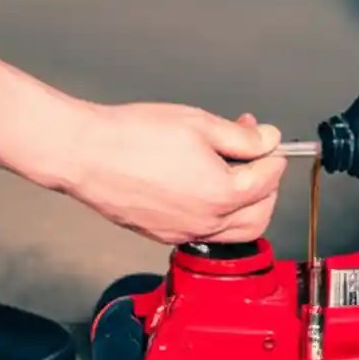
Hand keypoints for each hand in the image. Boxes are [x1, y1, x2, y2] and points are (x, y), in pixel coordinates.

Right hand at [62, 103, 286, 243]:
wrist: (85, 155)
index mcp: (222, 195)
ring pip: (235, 229)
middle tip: (254, 155)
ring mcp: (185, 233)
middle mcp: (207, 223)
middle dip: (266, 185)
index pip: (269, 180)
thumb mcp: (199, 124)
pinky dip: (217, 212)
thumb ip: (243, 136)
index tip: (266, 139)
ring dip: (244, 202)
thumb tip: (269, 140)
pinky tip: (202, 182)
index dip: (272, 155)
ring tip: (228, 168)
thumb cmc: (133, 137)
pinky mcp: (164, 235)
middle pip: (261, 214)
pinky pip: (206, 230)